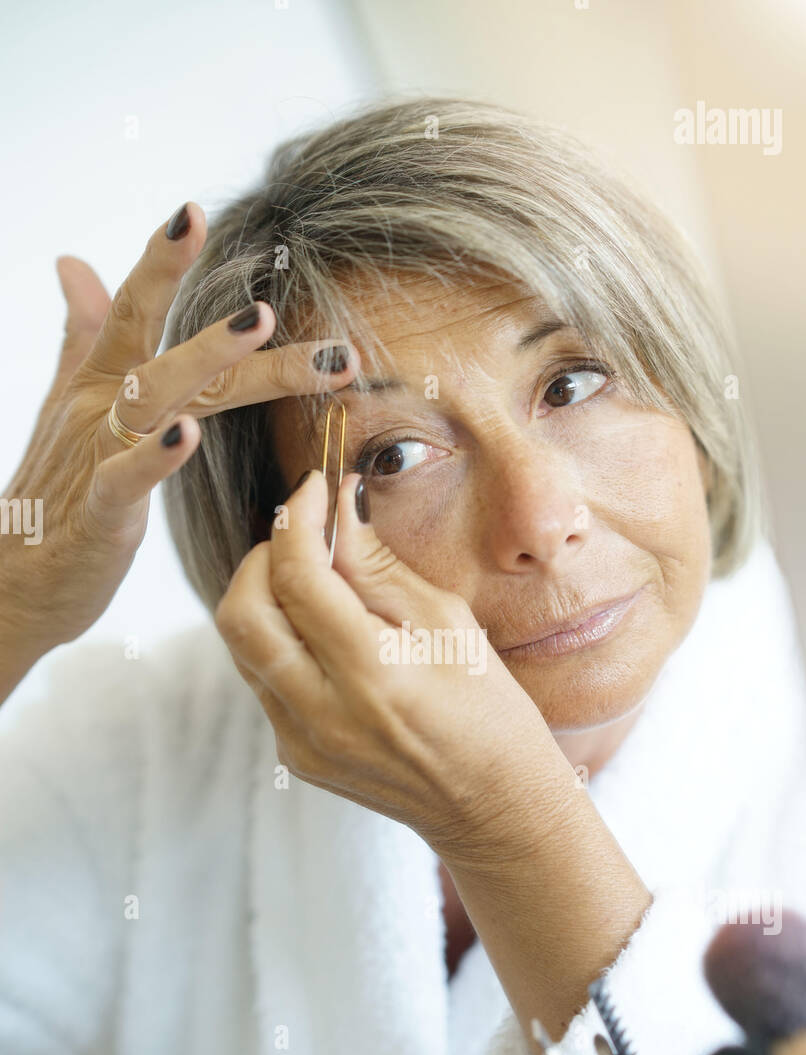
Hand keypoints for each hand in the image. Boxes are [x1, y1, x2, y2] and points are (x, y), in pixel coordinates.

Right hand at [0, 202, 357, 688]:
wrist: (16, 580)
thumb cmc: (54, 496)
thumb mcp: (69, 405)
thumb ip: (82, 335)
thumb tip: (73, 262)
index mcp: (101, 383)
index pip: (132, 309)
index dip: (160, 260)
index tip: (195, 211)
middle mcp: (99, 409)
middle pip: (162, 349)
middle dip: (217, 318)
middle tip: (270, 293)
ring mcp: (96, 457)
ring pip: (153, 397)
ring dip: (204, 358)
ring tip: (256, 327)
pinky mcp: (98, 514)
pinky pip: (124, 480)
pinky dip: (154, 460)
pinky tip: (187, 438)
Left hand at [215, 468, 574, 863]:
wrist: (492, 809)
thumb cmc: (490, 712)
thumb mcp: (449, 625)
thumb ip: (381, 568)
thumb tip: (338, 507)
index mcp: (373, 676)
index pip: (299, 576)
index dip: (298, 518)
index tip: (314, 487)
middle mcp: (324, 714)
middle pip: (241, 611)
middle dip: (264, 555)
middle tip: (305, 534)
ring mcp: (301, 742)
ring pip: (242, 644)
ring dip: (267, 595)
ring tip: (318, 578)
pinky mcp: (295, 756)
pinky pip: (262, 678)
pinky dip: (280, 638)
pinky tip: (324, 632)